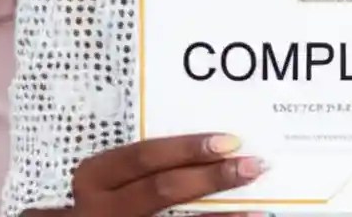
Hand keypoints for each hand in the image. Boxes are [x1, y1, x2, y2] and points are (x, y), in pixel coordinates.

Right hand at [70, 133, 266, 216]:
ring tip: (256, 204)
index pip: (145, 157)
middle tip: (251, 166)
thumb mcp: (109, 176)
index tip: (229, 141)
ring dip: (221, 213)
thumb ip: (143, 163)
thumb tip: (208, 145)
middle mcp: (103, 207)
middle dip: (210, 177)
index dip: (187, 149)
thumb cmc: (105, 197)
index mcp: (95, 176)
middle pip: (163, 189)